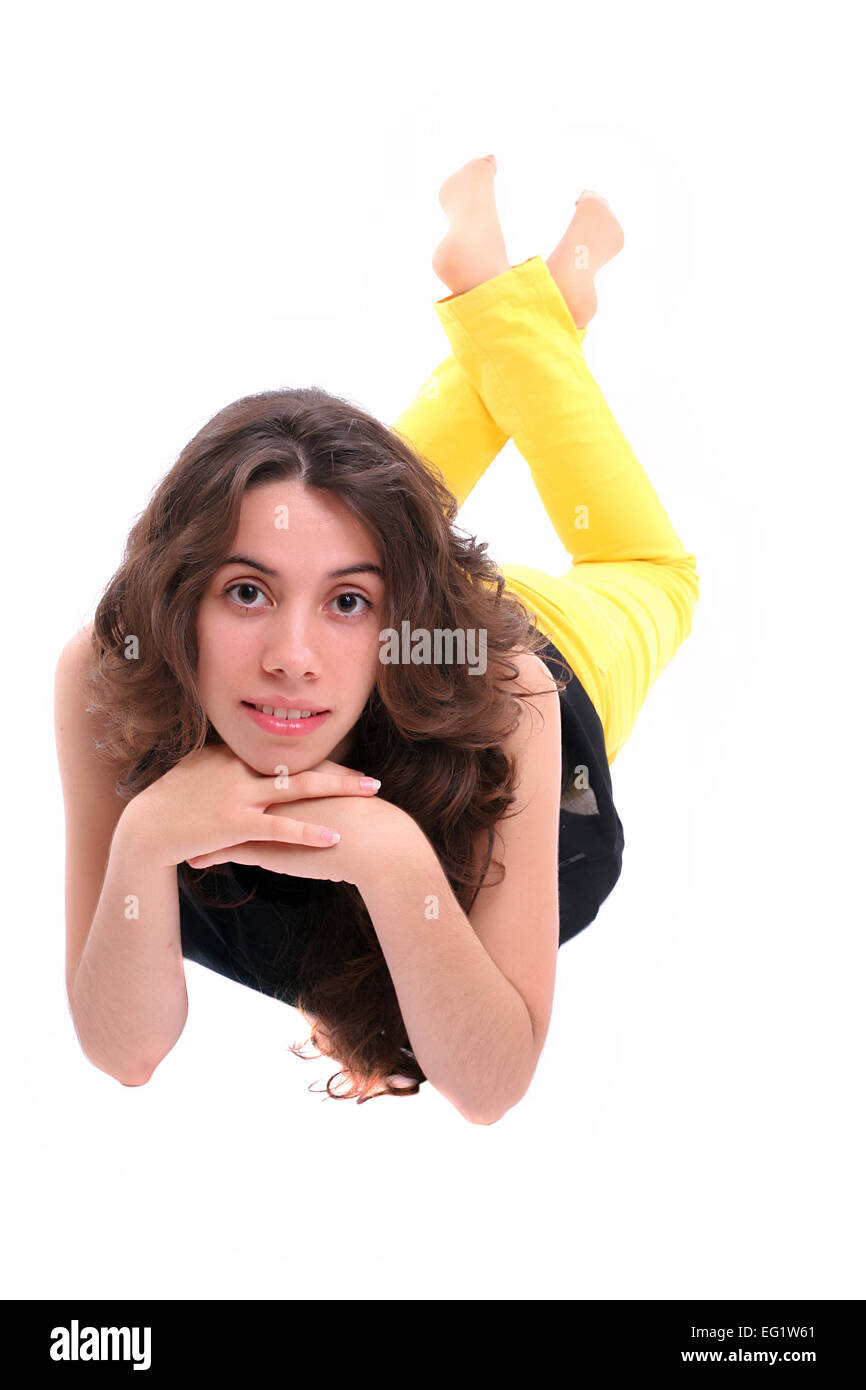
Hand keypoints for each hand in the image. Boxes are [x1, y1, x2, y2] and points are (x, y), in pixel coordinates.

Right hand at [123, 743, 382, 868]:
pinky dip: (308, 832)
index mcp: (235, 754)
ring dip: (338, 790)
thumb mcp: (199, 771)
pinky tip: (334, 838)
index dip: (321, 763)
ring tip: (369, 794)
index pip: (287, 755)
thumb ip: (226, 762)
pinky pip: (280, 828)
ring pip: (300, 789)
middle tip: (373, 781)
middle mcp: (242, 768)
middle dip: (341, 773)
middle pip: (303, 766)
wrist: (145, 827)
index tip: (348, 768)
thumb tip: (246, 761)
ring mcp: (240, 794)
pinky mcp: (236, 823)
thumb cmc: (171, 802)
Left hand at [185, 783, 406, 887]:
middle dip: (206, 796)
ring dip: (199, 828)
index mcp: (288, 778)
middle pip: (228, 792)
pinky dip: (209, 856)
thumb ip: (322, 789)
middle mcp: (271, 795)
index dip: (231, 775)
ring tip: (181, 832)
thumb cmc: (366, 818)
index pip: (251, 773)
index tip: (215, 777)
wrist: (376, 840)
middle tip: (187, 798)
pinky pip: (228, 852)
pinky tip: (193, 861)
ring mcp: (264, 820)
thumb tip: (315, 786)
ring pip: (220, 822)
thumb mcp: (339, 794)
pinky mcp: (266, 849)